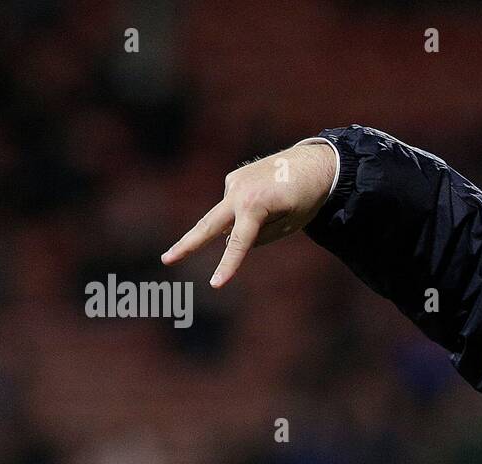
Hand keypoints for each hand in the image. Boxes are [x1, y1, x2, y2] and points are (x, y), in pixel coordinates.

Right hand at [161, 141, 337, 286]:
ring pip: (229, 217)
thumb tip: (231, 240)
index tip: (215, 284)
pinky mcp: (233, 178)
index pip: (238, 244)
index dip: (227, 266)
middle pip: (208, 225)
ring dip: (243, 224)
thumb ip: (261, 237)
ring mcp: (233, 182)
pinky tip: (266, 198)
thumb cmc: (307, 198)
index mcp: (255, 206)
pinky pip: (235, 204)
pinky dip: (246, 210)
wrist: (315, 162)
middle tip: (166, 260)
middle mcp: (237, 192)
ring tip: (279, 207)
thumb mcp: (290, 225)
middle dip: (187, 245)